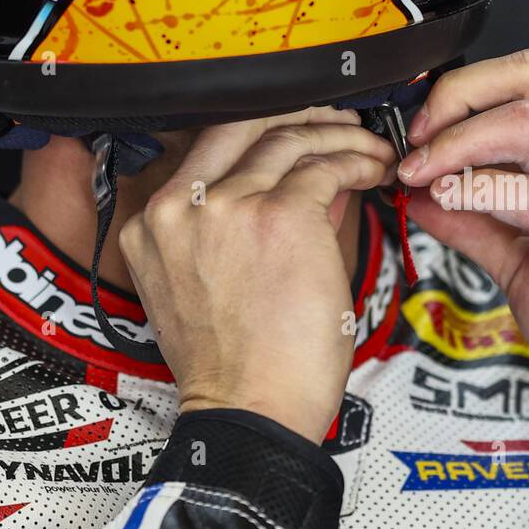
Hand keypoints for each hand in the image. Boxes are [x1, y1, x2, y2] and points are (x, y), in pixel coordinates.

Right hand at [118, 107, 396, 444]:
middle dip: (299, 114)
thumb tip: (299, 182)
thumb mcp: (202, 285)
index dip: (259, 128)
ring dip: (339, 138)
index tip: (291, 131)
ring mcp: (228, 207)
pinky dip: (357, 161)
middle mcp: (182, 206)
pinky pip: (326, 168)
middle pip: (244, 124)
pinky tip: (373, 169)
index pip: (207, 147)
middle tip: (335, 122)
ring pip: (289, 139)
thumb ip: (234, 228)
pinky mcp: (280, 216)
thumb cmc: (234, 366)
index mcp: (154, 223)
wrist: (250, 414)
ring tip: (368, 148)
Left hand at [397, 49, 528, 445]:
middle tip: (416, 138)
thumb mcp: (524, 267)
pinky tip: (448, 202)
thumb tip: (424, 192)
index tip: (419, 129)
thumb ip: (476, 225)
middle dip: (457, 94)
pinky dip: (480, 190)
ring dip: (456, 142)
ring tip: (420, 172)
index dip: (464, 91)